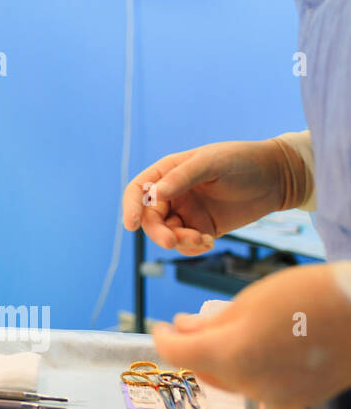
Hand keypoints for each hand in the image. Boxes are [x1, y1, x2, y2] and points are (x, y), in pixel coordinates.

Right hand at [122, 140, 301, 255]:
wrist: (279, 177)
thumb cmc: (243, 161)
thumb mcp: (212, 163)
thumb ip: (182, 177)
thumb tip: (154, 194)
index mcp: (168, 173)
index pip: (138, 190)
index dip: (130, 207)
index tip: (132, 225)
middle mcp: (173, 193)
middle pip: (151, 218)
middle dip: (158, 232)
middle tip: (172, 242)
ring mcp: (188, 212)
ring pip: (168, 234)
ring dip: (179, 241)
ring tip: (203, 240)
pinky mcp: (204, 228)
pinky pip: (188, 243)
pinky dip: (193, 247)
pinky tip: (210, 242)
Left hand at [153, 263, 350, 408]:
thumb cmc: (309, 298)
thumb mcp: (248, 301)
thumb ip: (208, 322)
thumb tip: (182, 329)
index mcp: (231, 357)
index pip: (176, 353)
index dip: (162, 338)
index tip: (162, 326)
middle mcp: (250, 386)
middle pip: (203, 369)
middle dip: (192, 347)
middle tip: (191, 324)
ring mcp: (275, 399)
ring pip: (230, 380)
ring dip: (221, 358)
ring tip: (230, 330)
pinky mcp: (296, 403)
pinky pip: (258, 387)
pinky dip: (250, 369)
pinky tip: (261, 347)